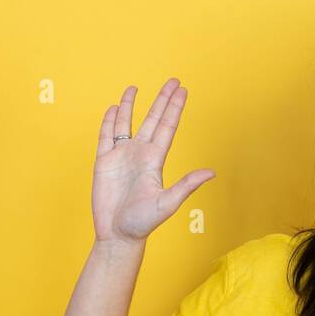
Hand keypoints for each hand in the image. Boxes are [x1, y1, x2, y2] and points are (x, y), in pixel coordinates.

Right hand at [91, 79, 214, 244]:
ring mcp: (121, 156)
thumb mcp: (167, 203)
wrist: (118, 235)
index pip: (167, 127)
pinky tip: (112, 108)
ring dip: (130, 105)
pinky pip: (105, 136)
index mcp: (155, 160)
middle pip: (152, 119)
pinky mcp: (103, 161)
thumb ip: (187, 185)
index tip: (182, 90)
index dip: (174, 108)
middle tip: (172, 80)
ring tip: (134, 87)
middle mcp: (140, 154)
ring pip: (126, 123)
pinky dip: (108, 121)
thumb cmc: (143, 223)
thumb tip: (211, 173)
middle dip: (161, 100)